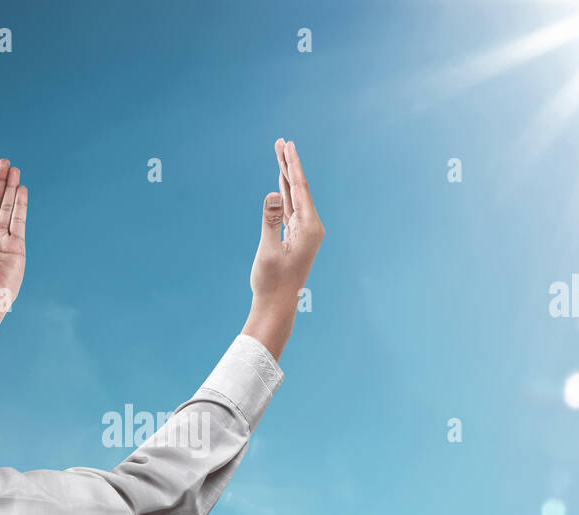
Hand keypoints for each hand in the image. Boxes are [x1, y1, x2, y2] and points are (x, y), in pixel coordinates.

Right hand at [250, 139, 323, 304]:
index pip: (300, 189)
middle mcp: (311, 227)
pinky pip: (291, 209)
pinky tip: (281, 183)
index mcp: (309, 228)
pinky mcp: (296, 238)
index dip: (292, 165)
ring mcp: (305, 232)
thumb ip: (270, 220)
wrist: (276, 307)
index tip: (287, 145)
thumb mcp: (267, 250)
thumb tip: (274, 193)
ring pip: (295, 198)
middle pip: (300, 189)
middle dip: (289, 165)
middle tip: (281, 142)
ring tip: (280, 155)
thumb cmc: (271, 283)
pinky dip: (285, 194)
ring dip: (286, 177)